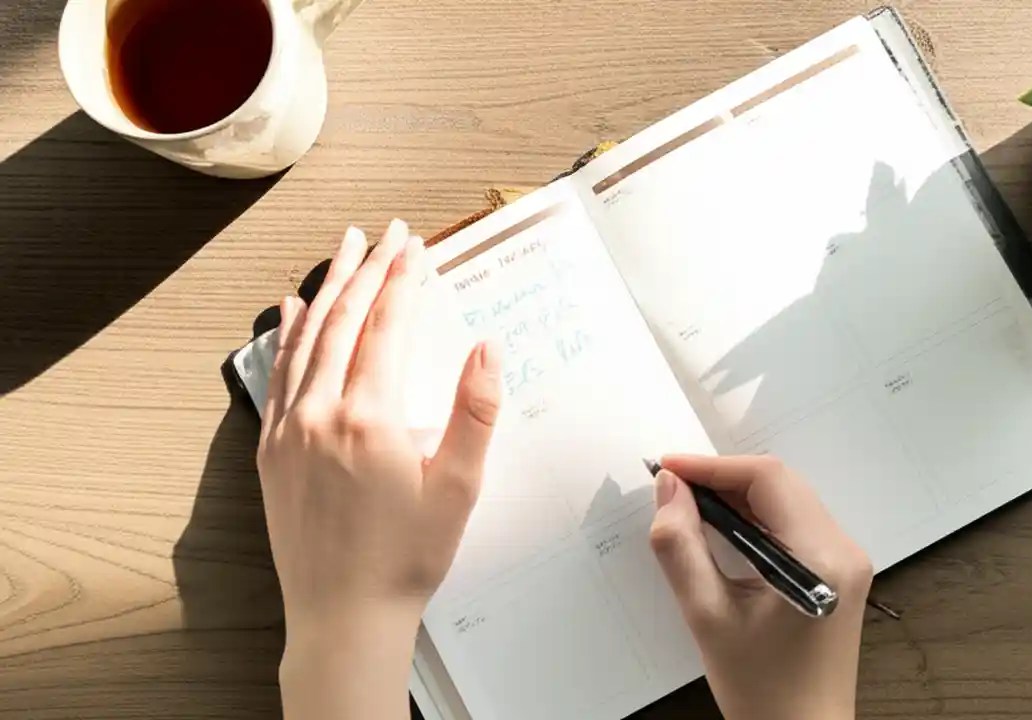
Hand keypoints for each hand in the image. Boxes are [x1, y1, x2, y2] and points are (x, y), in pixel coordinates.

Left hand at [256, 220, 501, 719]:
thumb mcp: (459, 487)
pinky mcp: (271, 451)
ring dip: (325, 290)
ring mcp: (288, 430)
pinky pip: (278, 376)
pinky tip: (291, 312)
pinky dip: (286, 337)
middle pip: (342, 321)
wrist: (344, 614)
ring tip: (342, 251)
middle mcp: (320, 413)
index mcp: (369, 417)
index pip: (386, 327)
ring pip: (305, 340)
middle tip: (382, 232)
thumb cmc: (408, 555)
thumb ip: (474, 411)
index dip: (402, 279)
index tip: (412, 243)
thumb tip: (487, 347)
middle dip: (365, 269)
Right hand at [650, 455, 871, 719]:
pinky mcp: (839, 572)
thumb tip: (668, 490)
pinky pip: (794, 524)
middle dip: (722, 478)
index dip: (712, 467)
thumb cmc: (761, 689)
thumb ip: (681, 547)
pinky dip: (755, 518)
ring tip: (688, 505)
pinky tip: (720, 527)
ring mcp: (847, 561)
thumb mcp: (707, 616)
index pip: (768, 480)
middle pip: (780, 485)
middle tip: (671, 487)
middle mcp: (845, 550)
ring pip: (786, 500)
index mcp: (821, 558)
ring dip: (738, 496)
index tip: (667, 469)